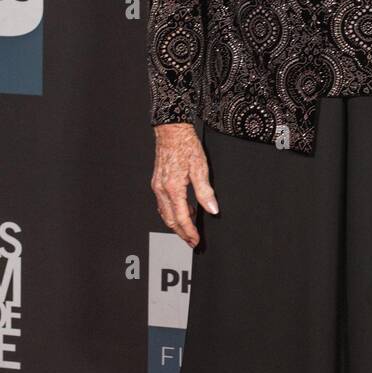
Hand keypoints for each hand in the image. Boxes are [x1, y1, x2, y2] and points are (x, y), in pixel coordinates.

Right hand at [151, 122, 218, 247]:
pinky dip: (173, 212)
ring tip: (190, 227)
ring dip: (177, 223)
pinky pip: (164, 204)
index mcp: (173, 188)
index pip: (182, 218)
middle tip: (192, 241)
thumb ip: (205, 192)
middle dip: (181, 233)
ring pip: (165, 213)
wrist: (172, 131)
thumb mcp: (201, 168)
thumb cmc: (186, 146)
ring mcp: (158, 186)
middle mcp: (162, 189)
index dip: (189, 232)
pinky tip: (184, 210)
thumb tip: (212, 209)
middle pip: (171, 220)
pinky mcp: (158, 182)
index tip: (196, 240)